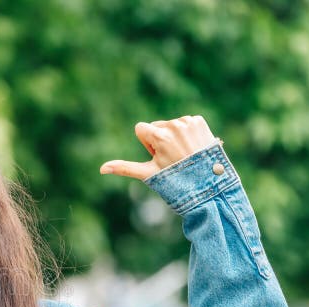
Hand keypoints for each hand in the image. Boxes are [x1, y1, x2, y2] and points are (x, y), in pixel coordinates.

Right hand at [99, 115, 215, 179]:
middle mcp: (174, 125)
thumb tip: (101, 169)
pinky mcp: (199, 121)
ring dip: (174, 137)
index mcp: (159, 135)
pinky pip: (185, 123)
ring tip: (185, 154)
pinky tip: (193, 147)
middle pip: (156, 126)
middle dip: (160, 139)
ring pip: (170, 125)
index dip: (147, 144)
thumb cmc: (175, 180)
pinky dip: (187, 133)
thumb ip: (124, 167)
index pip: (141, 129)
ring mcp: (188, 122)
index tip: (159, 156)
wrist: (208, 183)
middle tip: (173, 158)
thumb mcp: (148, 173)